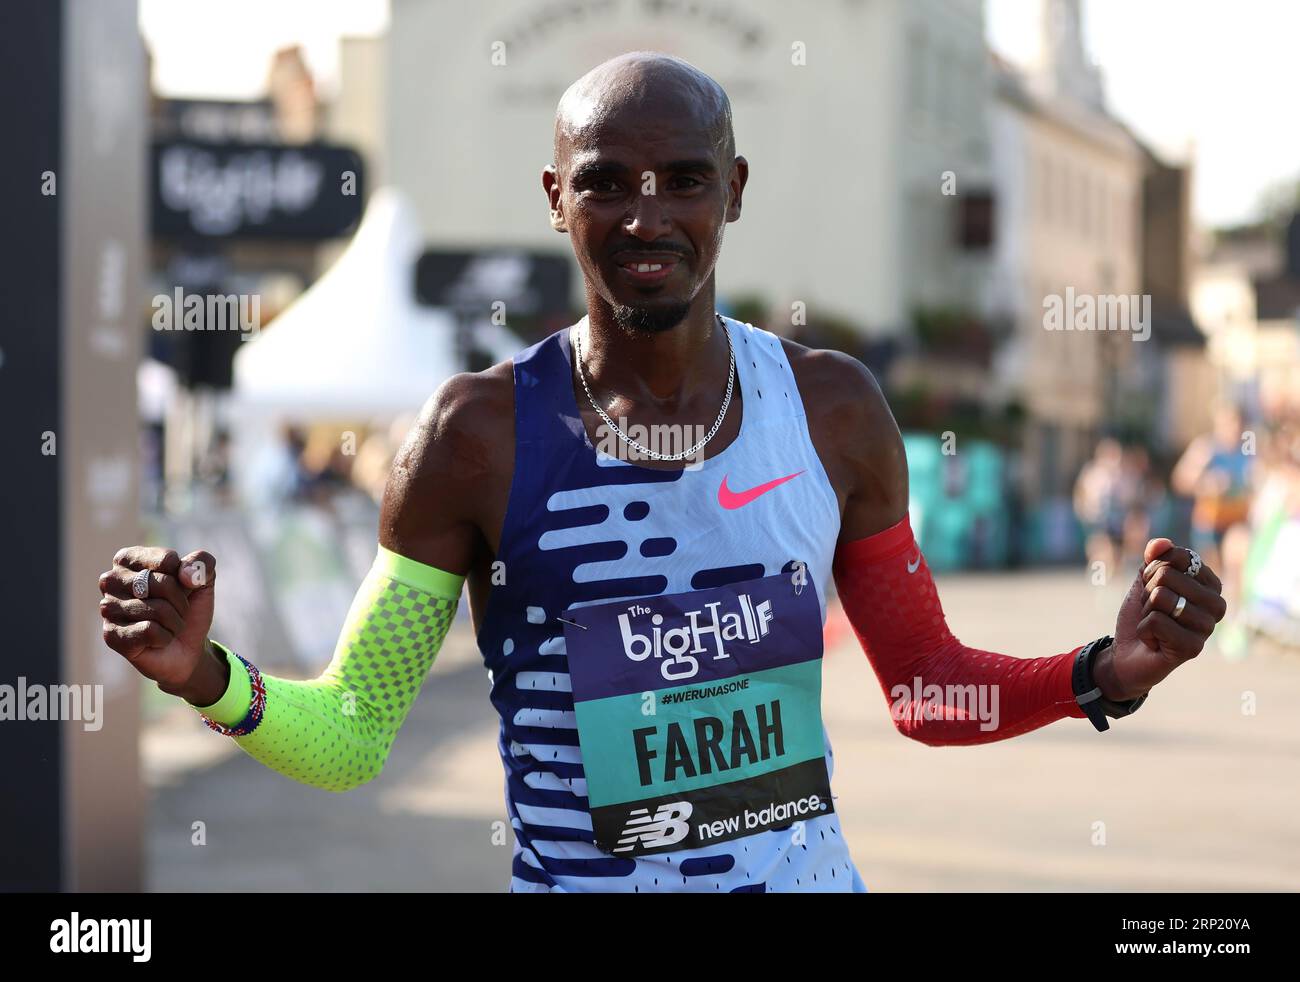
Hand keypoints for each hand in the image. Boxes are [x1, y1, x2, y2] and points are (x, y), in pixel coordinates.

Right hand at [97, 547, 225, 704]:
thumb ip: (202, 563)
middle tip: (178, 611)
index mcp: (128, 559)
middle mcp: (111, 580)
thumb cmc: (188, 607)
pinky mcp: (111, 635)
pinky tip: (156, 639)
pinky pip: (150, 631)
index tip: (181, 587)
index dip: (185, 578)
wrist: (187, 647)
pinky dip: (165, 637)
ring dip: (175, 621)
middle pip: (161, 583)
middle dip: (181, 601)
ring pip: (158, 609)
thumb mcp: (203, 579)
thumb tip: (186, 574)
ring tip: (168, 625)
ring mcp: (108, 608)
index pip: (167, 560)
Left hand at [1097, 538, 1227, 699]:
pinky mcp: (1193, 648)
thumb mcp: (1145, 581)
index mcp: (1210, 584)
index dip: (1153, 570)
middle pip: (1167, 576)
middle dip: (1147, 592)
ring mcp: (1208, 628)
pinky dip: (1144, 630)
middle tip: (1153, 611)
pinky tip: (1154, 641)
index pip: (1179, 557)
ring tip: (1155, 626)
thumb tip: (1161, 543)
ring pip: (1161, 598)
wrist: (1127, 654)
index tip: (1154, 588)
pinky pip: (1157, 622)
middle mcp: (1217, 605)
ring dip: (1146, 612)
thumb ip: (1154, 559)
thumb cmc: (1142, 615)